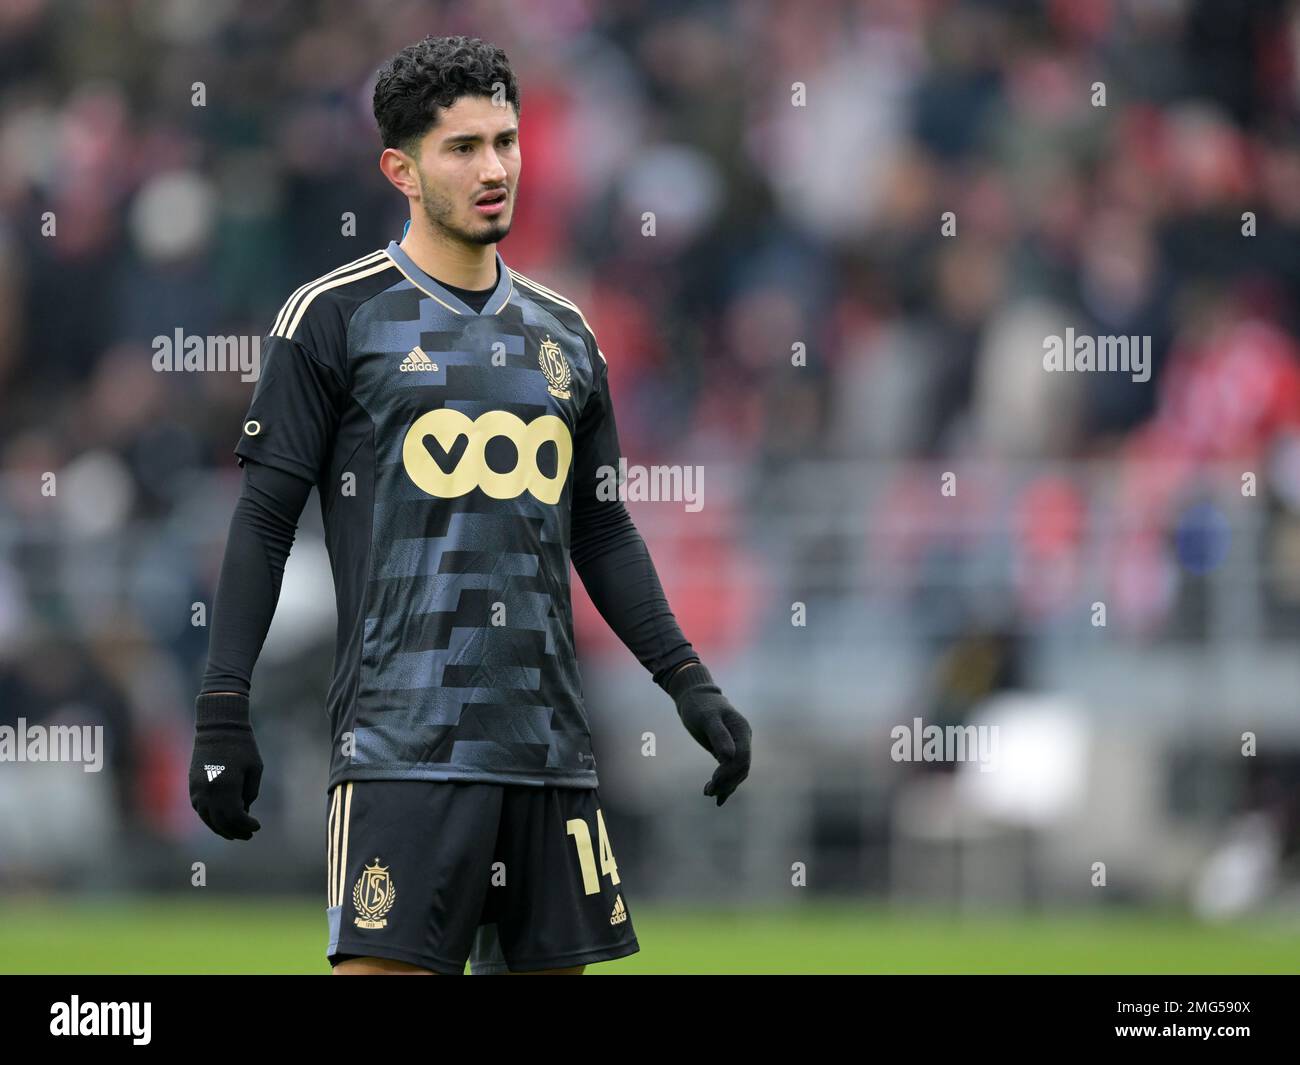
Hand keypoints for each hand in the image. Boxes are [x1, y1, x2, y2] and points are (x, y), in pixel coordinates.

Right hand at [189, 692, 263, 839]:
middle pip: (220, 822)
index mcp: (226, 787)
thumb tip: (244, 810)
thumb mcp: (255, 769)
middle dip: (235, 831)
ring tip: (234, 833)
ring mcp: (197, 789)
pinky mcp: (192, 785)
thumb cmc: (242, 745)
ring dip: (220, 828)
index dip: (246, 825)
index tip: (257, 826)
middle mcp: (208, 791)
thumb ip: (250, 793)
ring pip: (207, 818)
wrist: (218, 726)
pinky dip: (209, 818)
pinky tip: (220, 821)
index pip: (235, 817)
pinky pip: (199, 809)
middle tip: (248, 835)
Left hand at [666, 662, 751, 805]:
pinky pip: (730, 771)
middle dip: (727, 781)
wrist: (695, 697)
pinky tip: (716, 796)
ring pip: (737, 772)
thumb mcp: (707, 718)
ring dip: (725, 785)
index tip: (713, 780)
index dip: (730, 772)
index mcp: (741, 730)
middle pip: (741, 768)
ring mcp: (737, 746)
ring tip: (707, 793)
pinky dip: (725, 784)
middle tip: (707, 791)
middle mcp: (743, 739)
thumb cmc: (700, 705)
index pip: (742, 757)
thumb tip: (729, 757)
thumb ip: (719, 735)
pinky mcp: (728, 752)